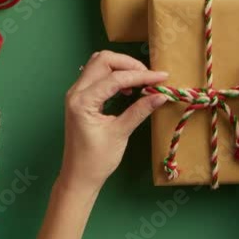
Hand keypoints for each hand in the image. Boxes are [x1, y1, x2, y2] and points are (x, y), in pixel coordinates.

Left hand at [61, 51, 168, 190]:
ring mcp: (76, 94)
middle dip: (129, 64)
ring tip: (141, 82)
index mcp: (83, 101)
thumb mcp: (120, 133)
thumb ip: (140, 110)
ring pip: (99, 65)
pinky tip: (127, 90)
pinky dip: (114, 76)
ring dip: (121, 68)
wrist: (78, 177)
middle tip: (149, 77)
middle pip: (103, 60)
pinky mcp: (81, 98)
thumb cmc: (96, 160)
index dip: (141, 75)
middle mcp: (76, 92)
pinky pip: (97, 76)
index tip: (162, 77)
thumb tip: (161, 95)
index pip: (115, 78)